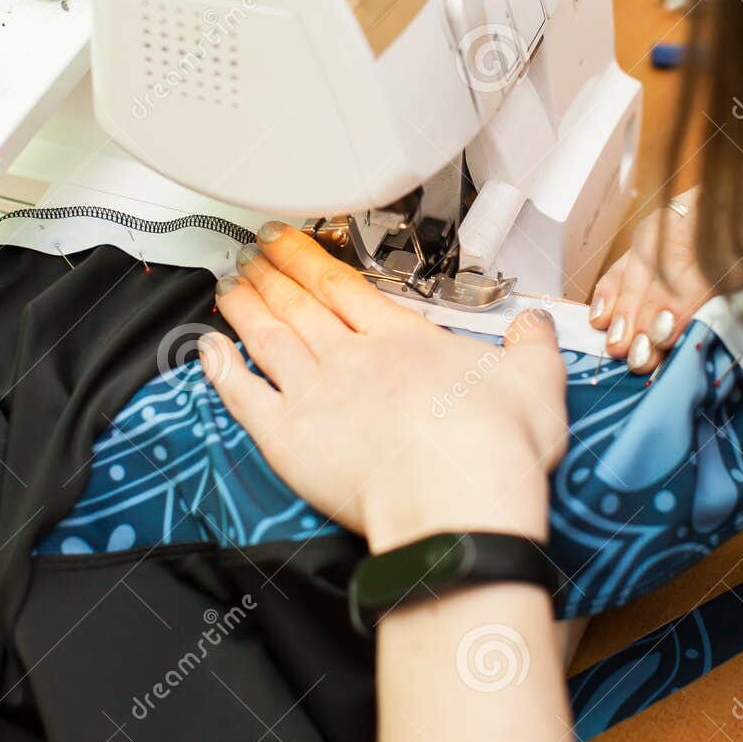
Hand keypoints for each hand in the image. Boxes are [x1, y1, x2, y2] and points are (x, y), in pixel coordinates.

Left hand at [200, 223, 567, 552]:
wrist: (457, 502)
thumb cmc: (493, 450)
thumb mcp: (534, 382)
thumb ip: (531, 347)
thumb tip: (535, 326)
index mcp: (403, 341)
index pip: (343, 286)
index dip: (309, 258)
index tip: (287, 239)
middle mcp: (351, 359)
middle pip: (300, 304)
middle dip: (271, 272)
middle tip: (249, 251)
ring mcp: (314, 395)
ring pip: (268, 338)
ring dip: (245, 308)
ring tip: (228, 284)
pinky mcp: (288, 439)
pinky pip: (243, 395)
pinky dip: (222, 369)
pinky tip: (207, 349)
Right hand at [590, 169, 742, 371]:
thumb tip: (703, 329)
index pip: (718, 240)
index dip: (686, 289)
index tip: (668, 335)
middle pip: (676, 236)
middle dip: (649, 298)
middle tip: (638, 349)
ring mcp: (717, 204)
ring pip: (654, 239)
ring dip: (630, 294)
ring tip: (620, 342)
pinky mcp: (698, 223)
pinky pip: (649, 244)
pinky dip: (624, 280)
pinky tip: (608, 312)